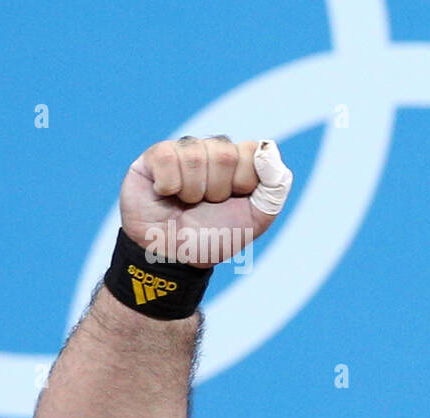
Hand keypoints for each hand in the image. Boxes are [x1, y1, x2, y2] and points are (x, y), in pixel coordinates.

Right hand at [118, 136, 292, 267]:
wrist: (177, 256)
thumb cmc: (217, 237)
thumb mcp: (257, 218)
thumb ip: (275, 186)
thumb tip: (268, 149)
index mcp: (239, 163)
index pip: (251, 150)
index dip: (244, 181)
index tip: (235, 199)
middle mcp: (211, 151)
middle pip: (225, 153)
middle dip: (219, 190)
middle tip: (208, 205)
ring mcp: (183, 151)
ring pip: (195, 156)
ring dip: (194, 191)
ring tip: (188, 203)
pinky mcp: (154, 156)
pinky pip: (166, 157)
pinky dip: (169, 185)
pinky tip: (166, 194)